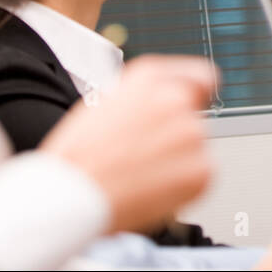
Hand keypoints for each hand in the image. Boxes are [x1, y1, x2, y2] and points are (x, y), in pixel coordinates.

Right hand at [40, 55, 215, 235]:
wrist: (70, 196)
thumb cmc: (77, 157)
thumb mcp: (104, 103)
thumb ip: (142, 98)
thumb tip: (164, 103)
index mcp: (150, 76)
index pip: (201, 76)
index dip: (197, 94)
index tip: (196, 106)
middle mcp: (176, 98)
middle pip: (195, 117)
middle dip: (177, 135)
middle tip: (146, 156)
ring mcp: (193, 132)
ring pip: (195, 148)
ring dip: (177, 161)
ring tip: (139, 175)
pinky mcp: (202, 168)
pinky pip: (200, 176)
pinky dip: (182, 186)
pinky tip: (150, 189)